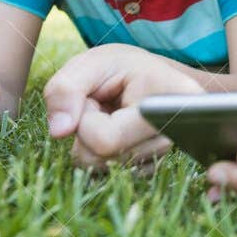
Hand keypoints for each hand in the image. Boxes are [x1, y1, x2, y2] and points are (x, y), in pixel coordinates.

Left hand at [43, 44, 202, 170]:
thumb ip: (66, 89)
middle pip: (103, 158)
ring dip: (92, 142)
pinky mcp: (152, 166)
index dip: (86, 120)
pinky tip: (115, 130)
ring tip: (110, 115)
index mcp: (171, 98)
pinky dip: (101, 153)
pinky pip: (108, 172)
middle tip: (102, 105)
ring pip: (102, 168)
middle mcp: (177, 132)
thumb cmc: (120, 66)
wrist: (146, 76)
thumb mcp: (90, 64)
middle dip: (87, 131)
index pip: (107, 140)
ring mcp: (165, 152)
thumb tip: (59, 132)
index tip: (97, 96)